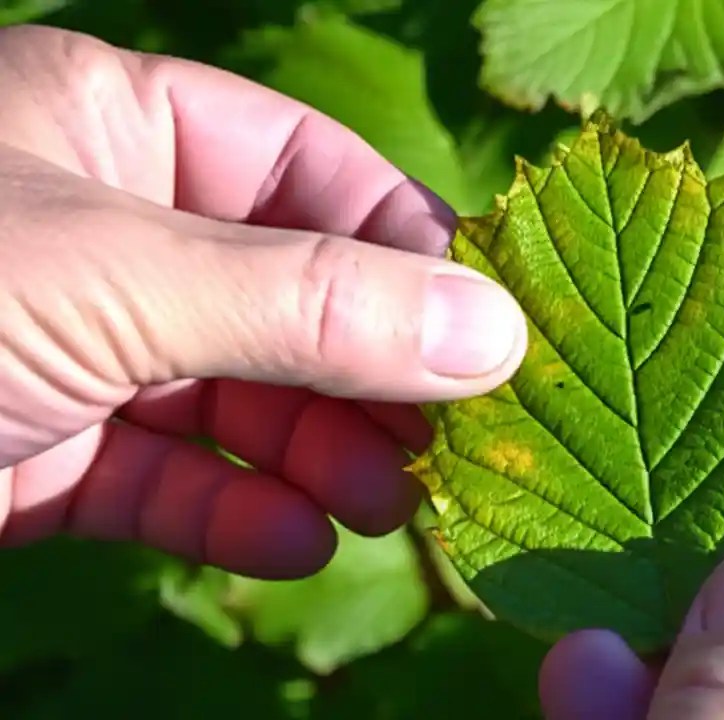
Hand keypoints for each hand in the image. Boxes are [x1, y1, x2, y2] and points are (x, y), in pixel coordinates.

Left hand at [0, 26, 525, 577]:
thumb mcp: (116, 276)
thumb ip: (310, 303)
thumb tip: (493, 330)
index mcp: (119, 125)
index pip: (317, 173)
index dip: (413, 248)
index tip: (498, 330)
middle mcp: (107, 227)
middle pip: (292, 294)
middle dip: (375, 372)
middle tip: (456, 444)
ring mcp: (74, 343)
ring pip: (238, 395)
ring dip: (321, 453)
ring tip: (390, 507)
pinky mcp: (37, 450)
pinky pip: (165, 478)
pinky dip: (235, 513)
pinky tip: (294, 542)